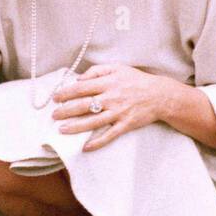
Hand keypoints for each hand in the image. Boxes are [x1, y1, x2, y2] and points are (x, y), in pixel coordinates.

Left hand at [51, 63, 170, 151]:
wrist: (160, 95)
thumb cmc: (136, 80)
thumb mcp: (117, 68)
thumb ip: (96, 71)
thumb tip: (79, 79)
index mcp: (108, 83)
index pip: (81, 88)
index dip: (66, 93)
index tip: (55, 98)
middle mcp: (111, 98)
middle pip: (84, 105)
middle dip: (66, 111)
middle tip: (54, 115)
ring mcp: (118, 113)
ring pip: (93, 121)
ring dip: (76, 126)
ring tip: (62, 129)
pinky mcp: (126, 125)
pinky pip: (110, 135)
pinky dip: (97, 142)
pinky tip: (85, 148)